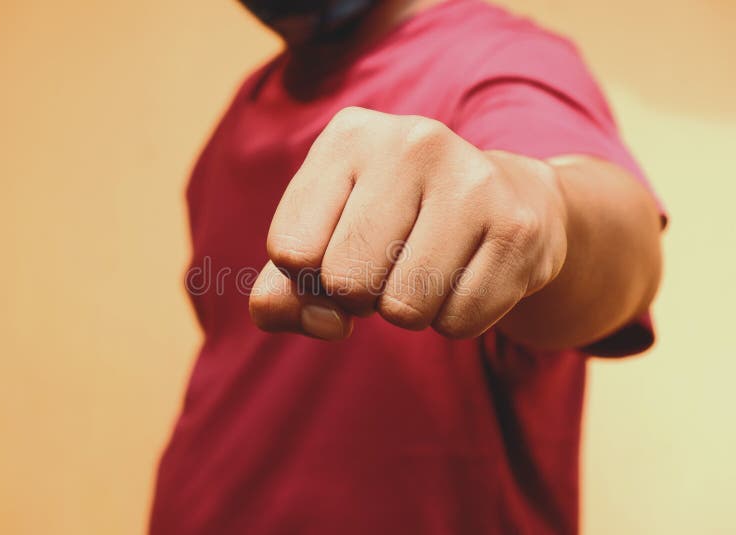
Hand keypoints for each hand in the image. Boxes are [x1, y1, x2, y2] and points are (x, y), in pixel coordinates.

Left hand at [249, 106, 568, 340]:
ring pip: (405, 309)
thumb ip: (284, 290)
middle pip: (346, 281)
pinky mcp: (517, 227)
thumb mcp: (327, 239)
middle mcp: (411, 142)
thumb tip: (305, 318)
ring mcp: (471, 180)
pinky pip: (459, 322)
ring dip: (410, 311)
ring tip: (429, 267)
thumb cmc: (396, 223)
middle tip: (389, 264)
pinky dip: (455, 319)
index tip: (338, 253)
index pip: (291, 250)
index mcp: (348, 136)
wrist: (507, 197)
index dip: (308, 277)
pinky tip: (468, 274)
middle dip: (360, 296)